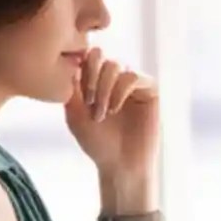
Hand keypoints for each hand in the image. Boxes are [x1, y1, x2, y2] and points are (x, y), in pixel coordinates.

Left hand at [65, 47, 159, 183]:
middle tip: (89, 103)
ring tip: (102, 113)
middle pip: (99, 55)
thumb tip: (72, 62)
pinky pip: (133, 76)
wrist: (121, 165)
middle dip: (91, 78)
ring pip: (115, 65)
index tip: (77, 95)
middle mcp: (114, 78)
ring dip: (104, 88)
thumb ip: (71, 88)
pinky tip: (115, 109)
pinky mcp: (149, 90)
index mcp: (95, 79)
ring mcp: (133, 83)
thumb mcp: (74, 114)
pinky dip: (120, 91)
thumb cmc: (97, 143)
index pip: (85, 56)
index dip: (79, 69)